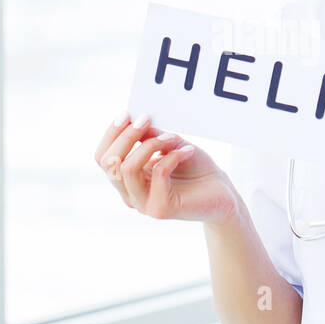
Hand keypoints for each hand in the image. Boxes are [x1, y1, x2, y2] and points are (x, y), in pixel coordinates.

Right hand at [94, 111, 238, 224]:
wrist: (222, 193)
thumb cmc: (195, 168)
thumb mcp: (170, 144)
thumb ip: (149, 136)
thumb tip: (133, 120)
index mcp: (126, 179)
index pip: (102, 157)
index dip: (111, 134)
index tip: (128, 114)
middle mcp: (130, 194)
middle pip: (110, 163)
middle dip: (126, 136)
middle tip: (147, 119)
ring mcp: (143, 204)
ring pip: (127, 169)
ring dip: (149, 145)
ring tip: (171, 138)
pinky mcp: (161, 209)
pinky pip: (158, 173)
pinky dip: (173, 156)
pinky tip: (188, 151)